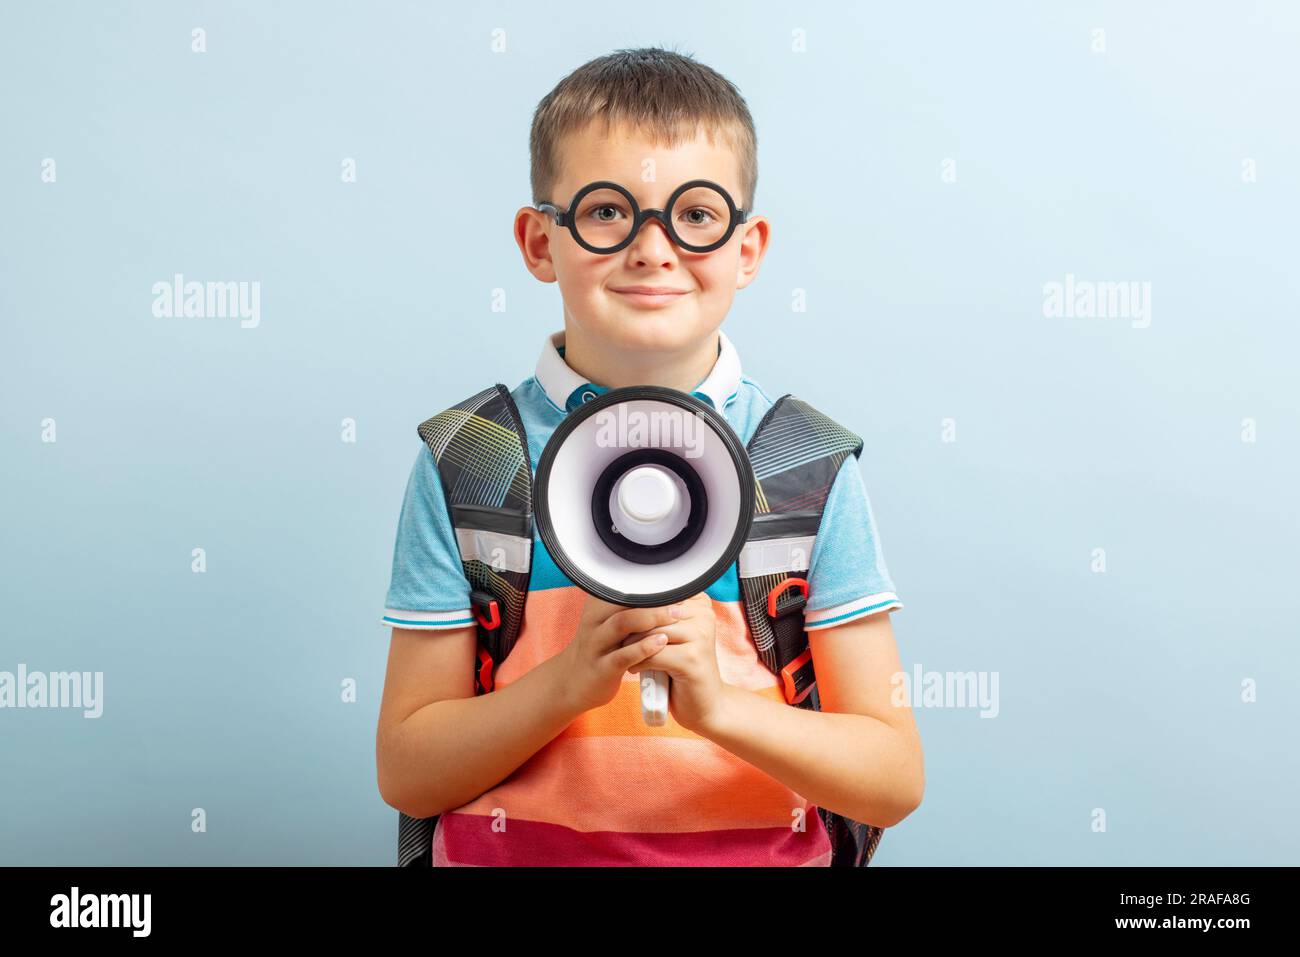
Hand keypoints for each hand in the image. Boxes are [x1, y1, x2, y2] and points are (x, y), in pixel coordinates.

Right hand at [555, 593, 679, 715]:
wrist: (573, 682)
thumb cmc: (600, 648)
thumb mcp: (608, 622)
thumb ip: (629, 606)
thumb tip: (666, 589)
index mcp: (596, 606)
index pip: (625, 587)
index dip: (651, 584)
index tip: (677, 582)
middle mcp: (593, 621)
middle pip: (624, 601)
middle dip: (656, 597)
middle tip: (683, 596)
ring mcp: (595, 644)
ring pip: (622, 623)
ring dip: (652, 618)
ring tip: (677, 615)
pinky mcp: (602, 668)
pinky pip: (623, 655)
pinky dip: (644, 647)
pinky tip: (662, 642)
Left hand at [624, 592, 724, 732]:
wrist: (704, 705)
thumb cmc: (682, 668)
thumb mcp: (672, 637)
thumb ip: (658, 616)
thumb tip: (620, 597)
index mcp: (700, 604)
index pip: (659, 593)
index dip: (635, 605)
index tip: (618, 618)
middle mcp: (704, 615)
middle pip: (654, 612)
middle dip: (630, 626)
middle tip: (616, 639)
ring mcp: (701, 637)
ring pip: (652, 633)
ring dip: (631, 646)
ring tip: (623, 654)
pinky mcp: (693, 659)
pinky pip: (654, 654)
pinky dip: (639, 662)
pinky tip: (633, 669)